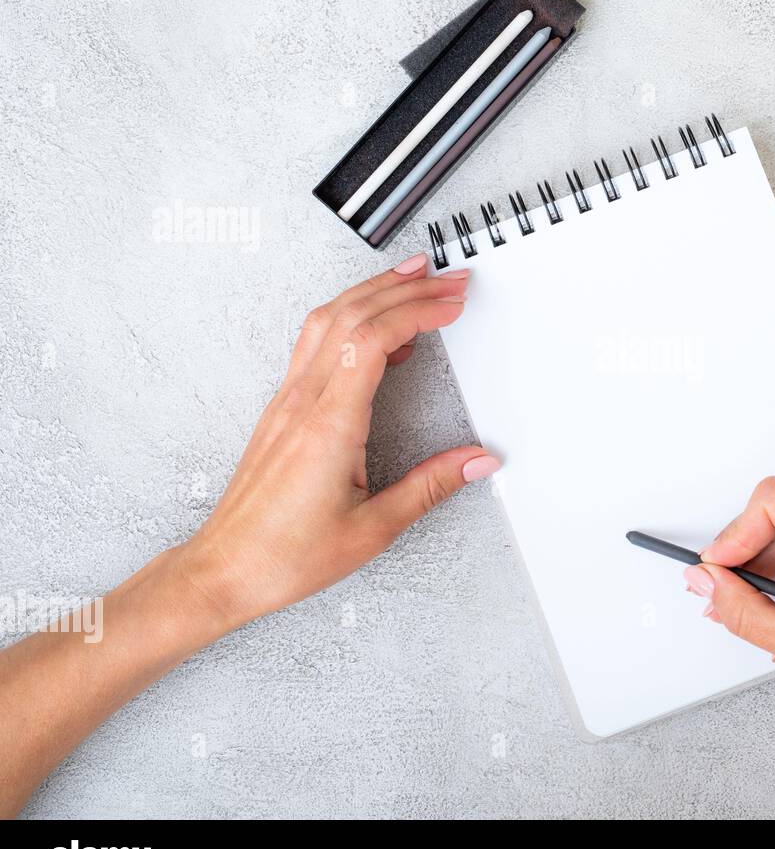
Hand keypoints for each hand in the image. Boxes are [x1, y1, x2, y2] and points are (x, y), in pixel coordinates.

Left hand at [184, 252, 499, 630]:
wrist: (222, 570)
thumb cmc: (284, 555)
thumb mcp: (374, 528)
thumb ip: (430, 486)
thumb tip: (477, 461)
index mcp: (328, 425)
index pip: (372, 339)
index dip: (417, 310)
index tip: (453, 303)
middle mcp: (303, 401)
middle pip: (352, 315)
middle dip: (406, 288)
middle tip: (448, 280)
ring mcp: (287, 401)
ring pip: (327, 320)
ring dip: (373, 292)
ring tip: (412, 278)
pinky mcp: (282, 409)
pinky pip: (315, 343)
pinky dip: (350, 320)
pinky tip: (375, 332)